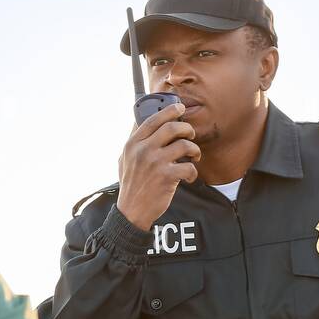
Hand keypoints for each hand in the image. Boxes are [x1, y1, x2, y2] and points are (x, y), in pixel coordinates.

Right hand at [116, 102, 200, 230]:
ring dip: (194, 150)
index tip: (180, 108)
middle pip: (172, 128)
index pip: (153, 119)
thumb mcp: (124, 159)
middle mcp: (144, 150)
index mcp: (133, 144)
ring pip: (184, 145)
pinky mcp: (167, 177)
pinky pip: (189, 166)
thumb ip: (134, 142)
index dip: (169, 111)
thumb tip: (141, 123)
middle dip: (187, 129)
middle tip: (191, 136)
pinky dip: (193, 172)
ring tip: (194, 157)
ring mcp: (155, 163)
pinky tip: (189, 176)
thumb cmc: (131, 185)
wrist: (132, 211)